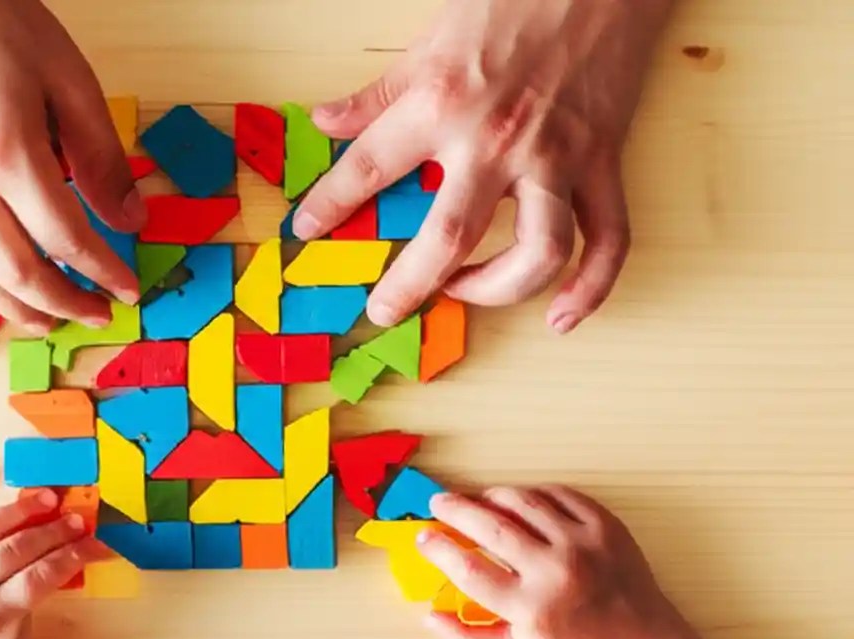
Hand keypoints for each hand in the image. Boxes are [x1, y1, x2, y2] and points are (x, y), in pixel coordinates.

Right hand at [0, 0, 143, 330]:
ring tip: (34, 318)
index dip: (103, 271)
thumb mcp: (74, 85)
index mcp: (9, 154)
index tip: (127, 290)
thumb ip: (101, 161)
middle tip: (93, 313)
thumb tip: (131, 223)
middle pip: (14, 268)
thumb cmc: (10, 29)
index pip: (66, 237)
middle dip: (61, 302)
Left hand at [293, 0, 673, 332]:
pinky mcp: (603, 161)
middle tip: (382, 310)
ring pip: (535, 254)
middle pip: (447, 240)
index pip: (369, 170)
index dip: (329, 205)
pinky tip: (561, 317)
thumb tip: (323, 121)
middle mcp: (495, 141)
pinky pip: (607, 240)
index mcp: (441, 105)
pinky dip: (590, 287)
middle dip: (407, 286)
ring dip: (496, 291)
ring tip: (464, 292)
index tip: (308, 230)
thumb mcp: (428, 43)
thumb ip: (376, 94)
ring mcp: (555, 157)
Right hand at [419, 487, 756, 638]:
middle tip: (439, 503)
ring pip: (522, 502)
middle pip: (491, 526)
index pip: (469, 569)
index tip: (425, 538)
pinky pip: (557, 494)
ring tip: (476, 500)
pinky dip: (531, 493)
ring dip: (491, 496)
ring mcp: (583, 544)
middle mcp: (557, 572)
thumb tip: (429, 617)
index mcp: (532, 609)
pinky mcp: (604, 525)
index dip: (439, 549)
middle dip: (456, 509)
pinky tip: (518, 502)